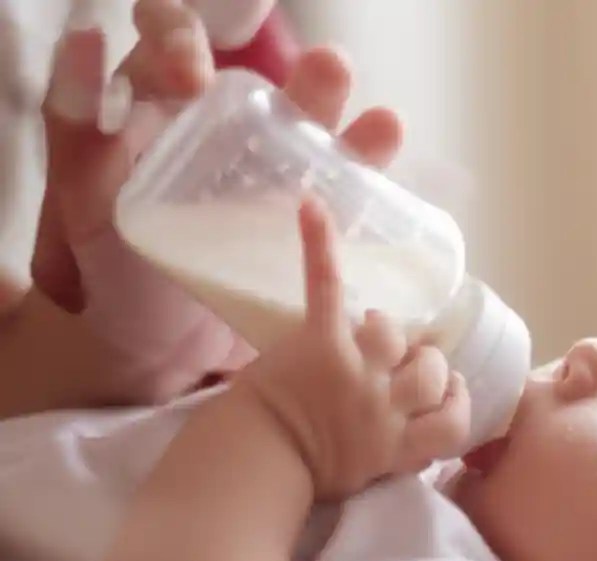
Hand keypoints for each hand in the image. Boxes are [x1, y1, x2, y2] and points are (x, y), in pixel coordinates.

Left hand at [34, 0, 402, 402]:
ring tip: (382, 123)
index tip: (192, 81)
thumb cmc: (109, 269)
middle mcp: (230, 132)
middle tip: (326, 74)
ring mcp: (278, 178)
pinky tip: (387, 140)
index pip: (177, 40)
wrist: (151, 353)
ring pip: (318, 131)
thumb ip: (77, 128)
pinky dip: (369, 164)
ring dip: (349, 119)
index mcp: (164, 108)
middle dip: (304, 78)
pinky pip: (348, 187)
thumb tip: (84, 41)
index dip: (187, 40)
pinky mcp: (313, 222)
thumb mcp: (84, 196)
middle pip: (271, 84)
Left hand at [240, 198, 471, 500]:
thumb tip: (418, 426)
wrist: (249, 466)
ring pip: (399, 336)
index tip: (444, 394)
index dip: (454, 401)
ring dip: (388, 332)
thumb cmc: (301, 476)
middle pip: (434, 370)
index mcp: (399, 447)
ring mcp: (357, 375)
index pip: (455, 421)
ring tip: (366, 332)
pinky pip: (330, 290)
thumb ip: (396, 449)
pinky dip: (321, 245)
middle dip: (421, 363)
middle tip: (391, 365)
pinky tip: (313, 205)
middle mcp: (386, 409)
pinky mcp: (321, 345)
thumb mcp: (367, 478)